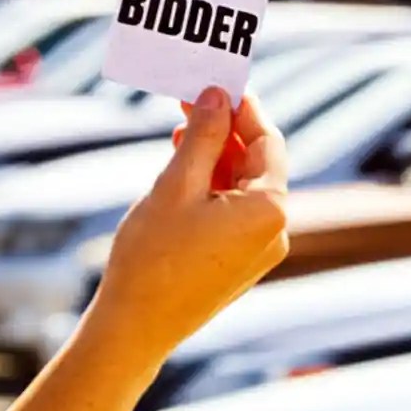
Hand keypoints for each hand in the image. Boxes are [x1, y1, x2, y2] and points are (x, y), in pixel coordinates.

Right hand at [90, 87, 289, 361]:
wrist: (135, 329)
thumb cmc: (153, 257)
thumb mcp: (176, 184)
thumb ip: (202, 136)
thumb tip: (218, 95)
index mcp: (271, 210)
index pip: (269, 142)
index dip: (244, 108)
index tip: (219, 82)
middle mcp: (276, 231)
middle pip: (257, 163)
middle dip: (224, 130)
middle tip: (190, 97)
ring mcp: (260, 249)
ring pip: (242, 186)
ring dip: (214, 156)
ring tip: (178, 129)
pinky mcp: (239, 261)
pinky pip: (233, 211)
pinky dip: (211, 186)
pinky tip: (182, 166)